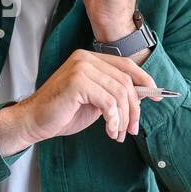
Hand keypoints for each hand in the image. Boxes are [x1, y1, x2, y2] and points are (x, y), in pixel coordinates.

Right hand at [0, 50, 161, 155]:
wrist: (34, 121)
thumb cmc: (62, 112)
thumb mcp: (94, 100)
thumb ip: (113, 93)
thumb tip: (142, 96)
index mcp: (89, 58)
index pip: (126, 65)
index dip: (144, 80)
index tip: (156, 97)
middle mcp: (85, 58)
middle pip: (126, 80)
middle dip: (134, 108)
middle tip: (132, 129)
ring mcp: (81, 68)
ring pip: (119, 92)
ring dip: (123, 118)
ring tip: (117, 133)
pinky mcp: (77, 83)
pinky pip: (108, 102)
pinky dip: (113, 120)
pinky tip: (109, 131)